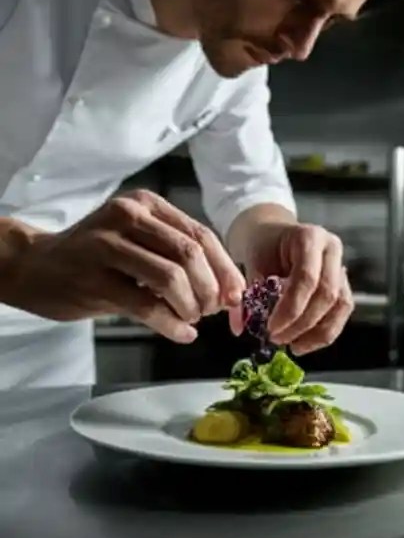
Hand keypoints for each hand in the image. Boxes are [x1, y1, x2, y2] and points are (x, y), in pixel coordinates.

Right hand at [0, 190, 243, 341]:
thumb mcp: (138, 242)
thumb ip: (179, 257)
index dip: (225, 268)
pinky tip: (181, 333)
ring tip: (192, 319)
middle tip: (212, 311)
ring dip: (192, 306)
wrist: (33, 266)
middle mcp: (127, 216)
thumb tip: (228, 291)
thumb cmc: (95, 258)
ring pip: (172, 277)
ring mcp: (107, 245)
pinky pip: (146, 305)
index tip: (236, 295)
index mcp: (146, 204)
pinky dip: (172, 324)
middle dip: (211, 288)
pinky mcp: (93, 278)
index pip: (201, 234)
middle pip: (191, 254)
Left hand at [229, 222, 351, 354]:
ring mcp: (342, 266)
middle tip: (278, 339)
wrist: (273, 232)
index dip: (291, 308)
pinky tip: (304, 342)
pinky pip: (341, 311)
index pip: (307, 278)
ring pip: (341, 305)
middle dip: (303, 323)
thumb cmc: (262, 245)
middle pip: (327, 294)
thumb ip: (250, 292)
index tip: (271, 328)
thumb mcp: (252, 261)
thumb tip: (241, 327)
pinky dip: (324, 331)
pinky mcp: (344, 283)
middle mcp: (332, 249)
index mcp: (310, 237)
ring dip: (318, 332)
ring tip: (294, 346)